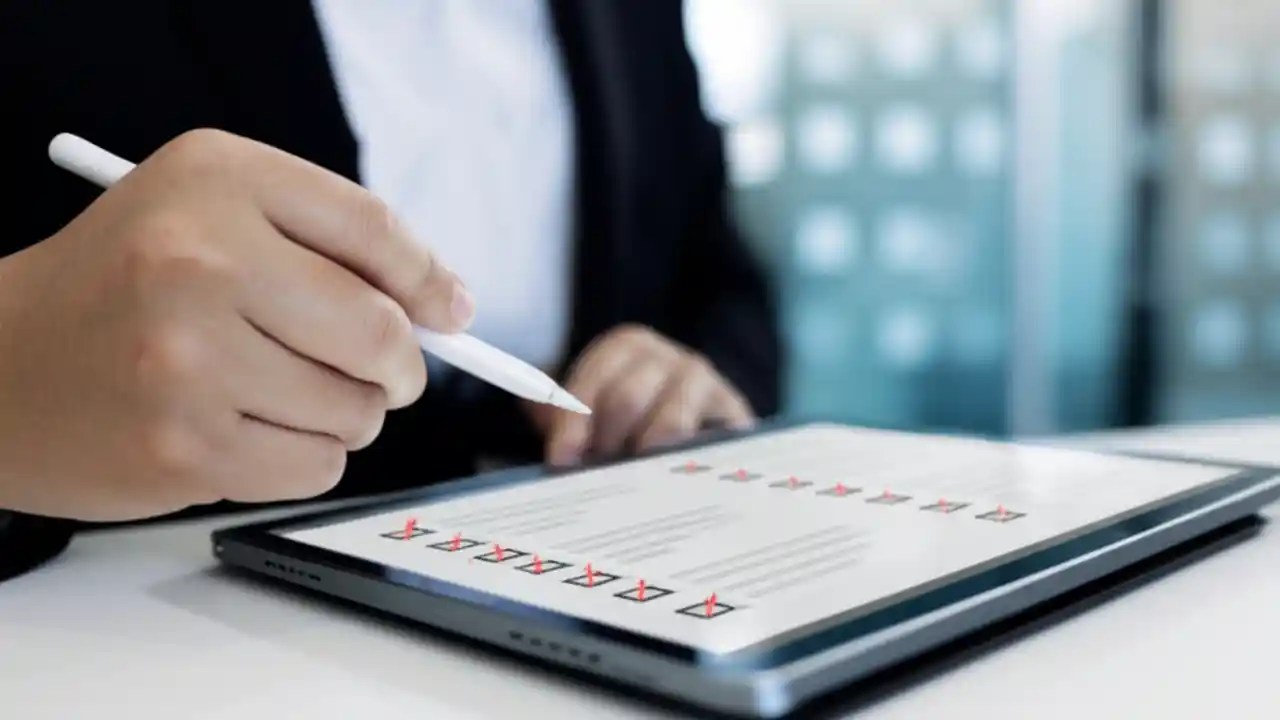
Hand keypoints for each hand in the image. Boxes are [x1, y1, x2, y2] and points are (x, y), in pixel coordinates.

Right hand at [0, 129, 471, 520]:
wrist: (0, 367)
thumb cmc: (125, 287)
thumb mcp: (212, 212)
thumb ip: (329, 242)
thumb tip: (447, 305)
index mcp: (217, 181)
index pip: (374, 230)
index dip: (429, 279)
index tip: (450, 310)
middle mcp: (199, 260)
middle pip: (381, 331)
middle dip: (401, 364)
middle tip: (384, 371)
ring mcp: (189, 360)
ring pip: (358, 410)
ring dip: (346, 413)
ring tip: (281, 394)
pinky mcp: (186, 447)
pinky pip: (318, 466)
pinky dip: (307, 456)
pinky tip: (250, 430)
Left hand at [529, 325, 753, 465]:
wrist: (708, 430)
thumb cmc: (636, 425)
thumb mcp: (594, 416)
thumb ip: (563, 420)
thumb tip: (540, 430)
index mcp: (629, 346)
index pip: (595, 374)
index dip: (573, 418)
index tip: (561, 458)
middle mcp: (670, 357)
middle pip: (628, 397)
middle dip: (606, 441)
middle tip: (601, 471)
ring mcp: (707, 385)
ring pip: (670, 423)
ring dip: (644, 457)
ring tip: (633, 479)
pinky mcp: (737, 417)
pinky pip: (707, 444)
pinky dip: (684, 468)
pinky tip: (669, 485)